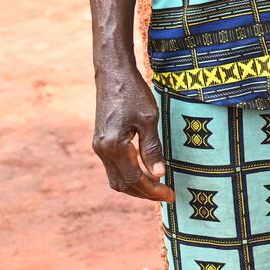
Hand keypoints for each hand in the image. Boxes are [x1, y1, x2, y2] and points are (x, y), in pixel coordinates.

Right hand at [91, 64, 173, 203]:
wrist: (113, 74)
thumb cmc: (133, 93)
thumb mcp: (149, 119)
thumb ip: (152, 148)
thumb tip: (158, 174)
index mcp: (113, 146)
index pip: (134, 179)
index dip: (152, 191)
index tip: (170, 195)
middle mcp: (102, 150)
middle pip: (122, 184)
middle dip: (144, 193)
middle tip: (166, 195)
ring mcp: (99, 146)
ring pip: (116, 178)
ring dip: (135, 186)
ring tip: (157, 188)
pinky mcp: (101, 141)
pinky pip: (114, 167)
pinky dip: (129, 175)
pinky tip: (144, 173)